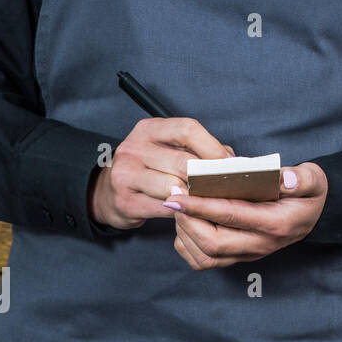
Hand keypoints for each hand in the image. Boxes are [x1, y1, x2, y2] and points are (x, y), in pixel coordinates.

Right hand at [88, 117, 233, 229]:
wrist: (108, 194)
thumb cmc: (147, 170)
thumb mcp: (166, 150)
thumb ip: (197, 150)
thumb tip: (233, 161)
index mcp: (147, 129)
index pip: (187, 129)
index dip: (212, 147)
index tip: (230, 163)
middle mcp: (133, 148)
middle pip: (182, 161)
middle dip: (206, 177)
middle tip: (224, 187)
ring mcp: (125, 175)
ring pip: (173, 186)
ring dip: (194, 196)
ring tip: (207, 200)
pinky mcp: (126, 202)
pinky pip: (165, 208)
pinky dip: (182, 211)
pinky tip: (190, 211)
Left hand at [168, 162, 327, 269]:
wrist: (312, 215)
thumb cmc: (306, 193)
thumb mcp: (313, 180)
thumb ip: (301, 178)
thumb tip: (284, 178)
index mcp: (274, 224)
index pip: (231, 216)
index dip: (200, 206)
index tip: (178, 194)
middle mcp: (258, 245)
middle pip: (212, 243)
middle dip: (186, 221)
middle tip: (173, 197)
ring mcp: (246, 255)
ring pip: (204, 257)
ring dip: (184, 233)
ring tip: (178, 208)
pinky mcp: (236, 258)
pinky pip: (203, 262)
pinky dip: (187, 245)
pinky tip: (185, 224)